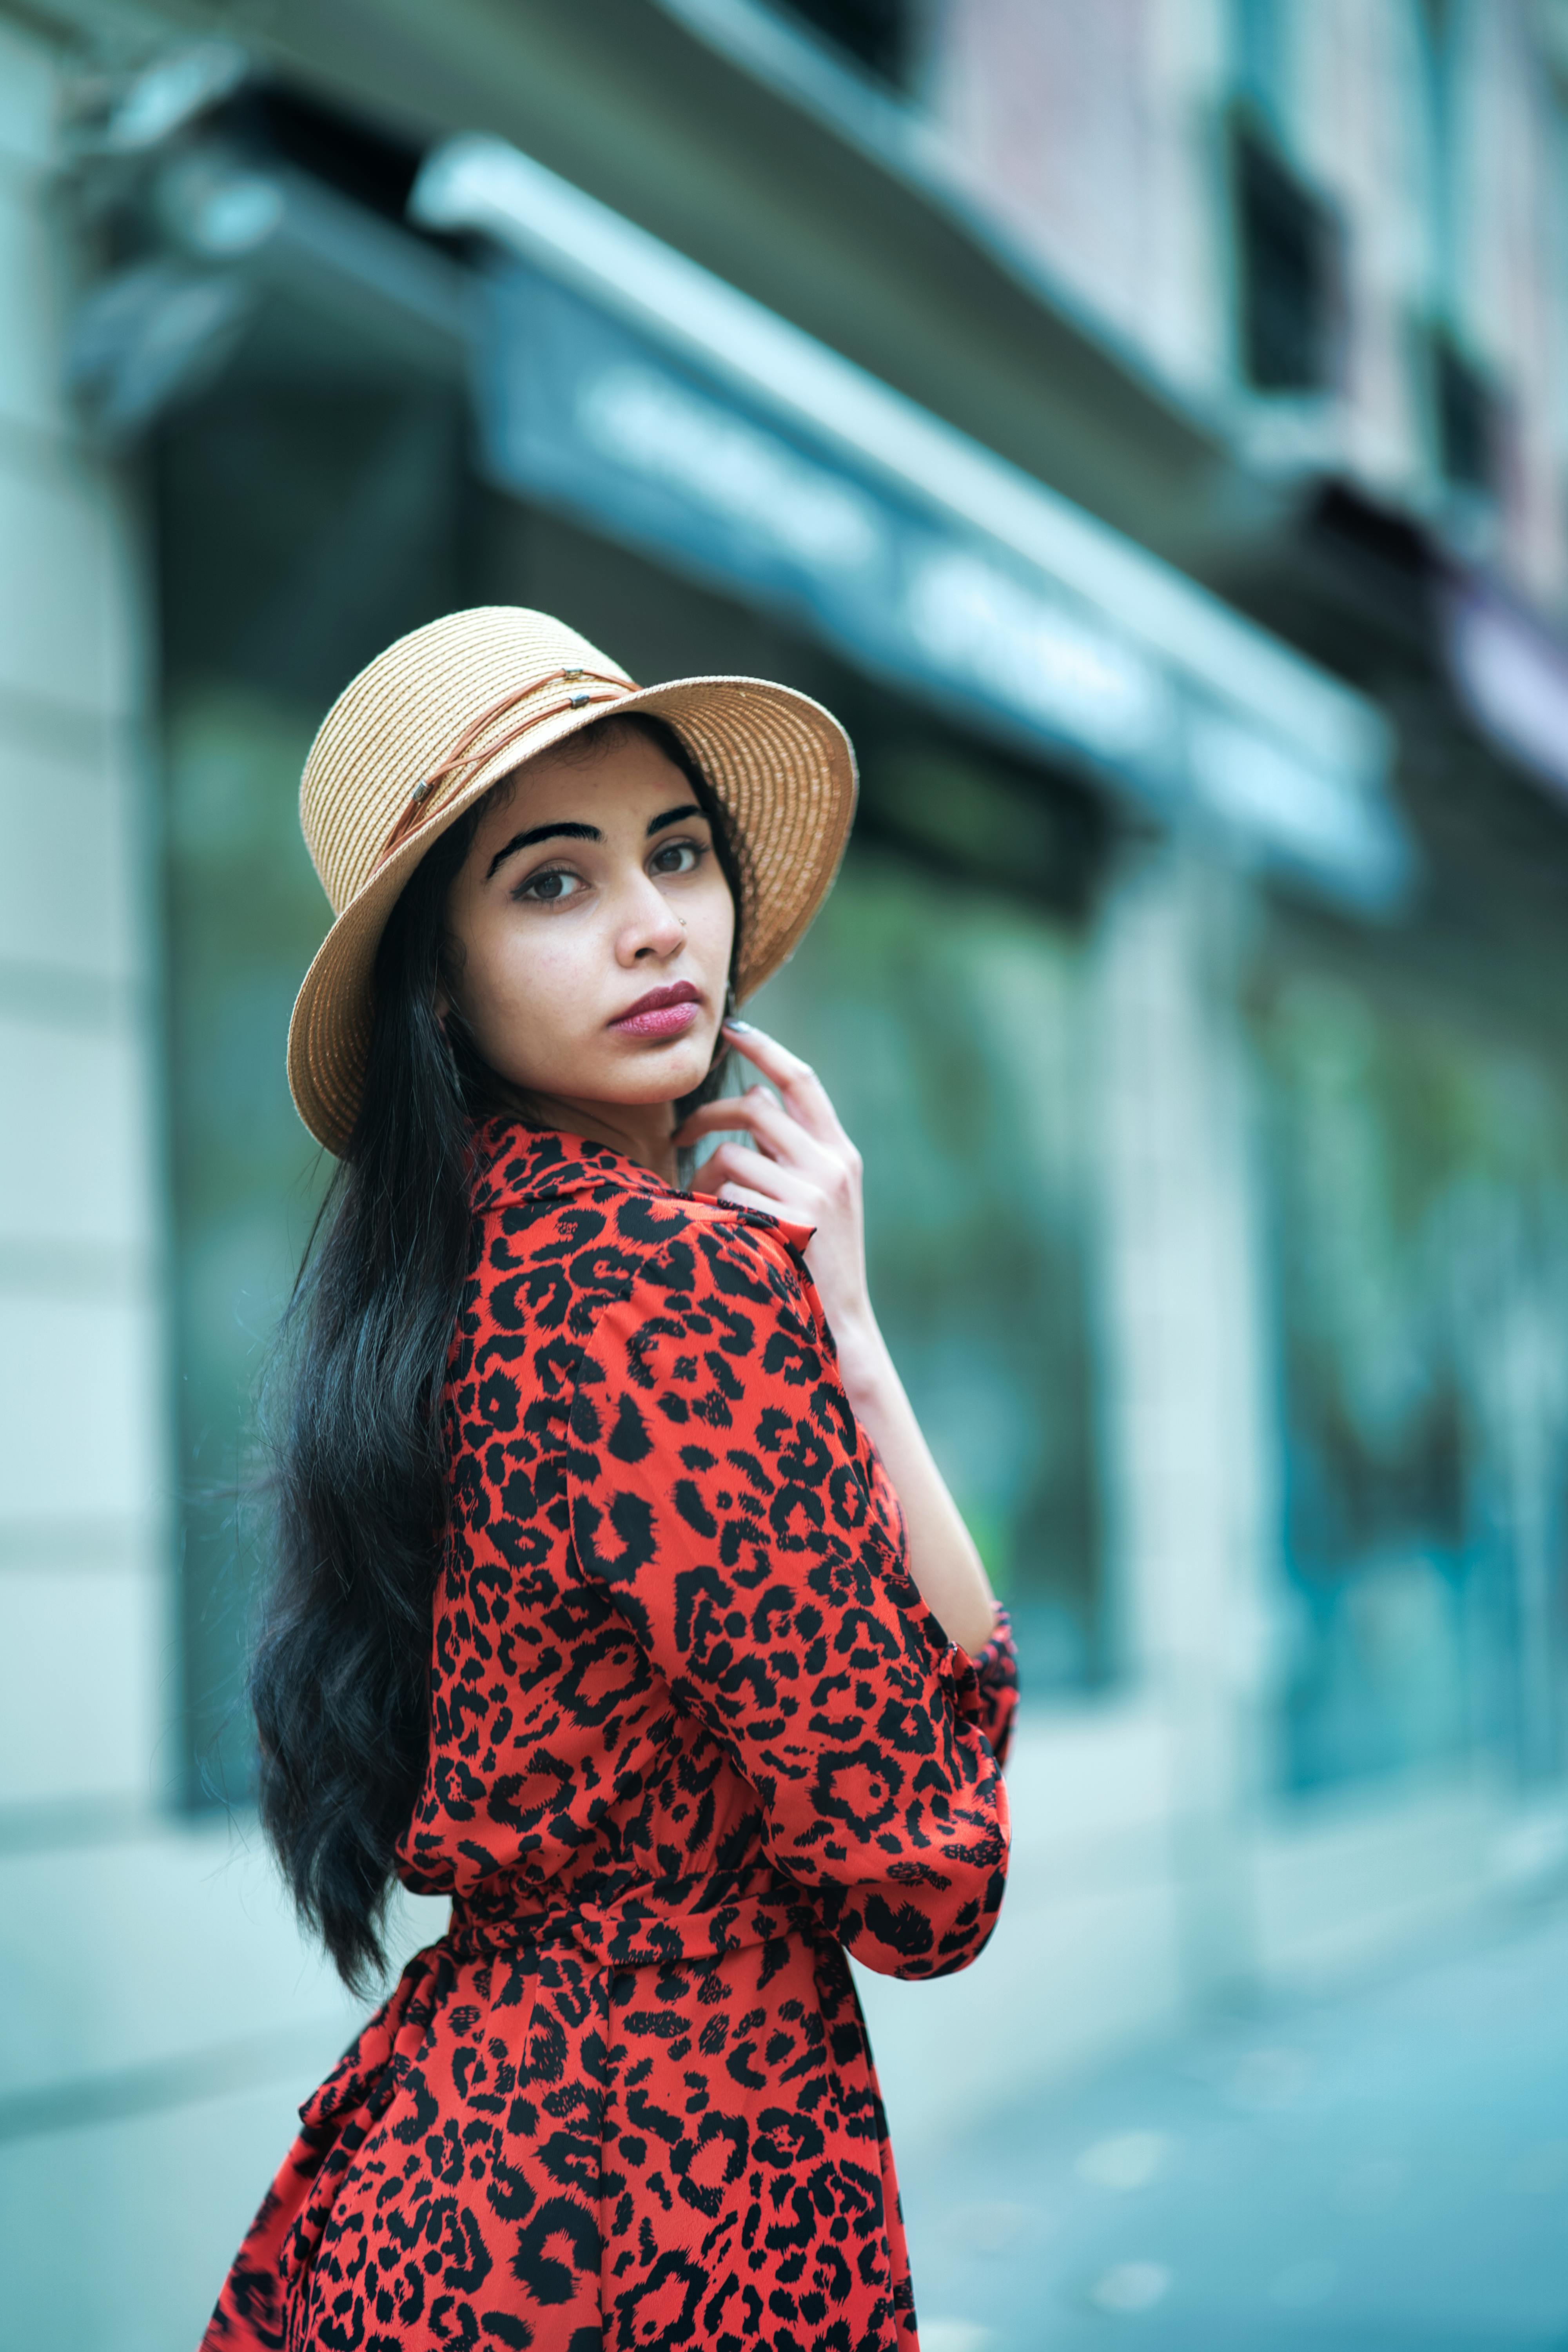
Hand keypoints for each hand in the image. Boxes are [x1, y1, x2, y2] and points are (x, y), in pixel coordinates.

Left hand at [673, 1020, 875, 1358]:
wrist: (840, 1326)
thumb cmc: (816, 1262)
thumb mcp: (820, 1199)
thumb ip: (793, 1155)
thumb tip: (752, 1109)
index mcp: (841, 1153)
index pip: (803, 1081)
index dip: (765, 1049)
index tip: (732, 1029)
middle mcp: (831, 1164)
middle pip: (755, 1107)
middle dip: (707, 1115)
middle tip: (678, 1135)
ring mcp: (812, 1192)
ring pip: (733, 1154)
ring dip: (707, 1176)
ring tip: (707, 1208)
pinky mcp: (789, 1219)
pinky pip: (728, 1194)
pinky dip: (715, 1209)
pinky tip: (726, 1233)